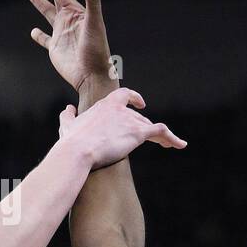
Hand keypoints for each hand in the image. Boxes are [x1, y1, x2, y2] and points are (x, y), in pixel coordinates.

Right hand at [25, 0, 112, 92]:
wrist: (93, 76)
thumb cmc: (96, 50)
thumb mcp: (94, 22)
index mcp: (75, 11)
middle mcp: (68, 20)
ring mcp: (62, 34)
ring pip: (47, 13)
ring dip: (38, 1)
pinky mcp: (56, 49)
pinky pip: (45, 40)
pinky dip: (39, 35)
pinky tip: (33, 32)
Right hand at [58, 87, 185, 168]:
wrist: (78, 151)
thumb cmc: (71, 141)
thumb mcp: (67, 125)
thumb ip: (68, 116)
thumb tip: (68, 109)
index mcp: (104, 105)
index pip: (124, 95)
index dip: (134, 98)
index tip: (140, 104)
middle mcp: (119, 109)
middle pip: (138, 116)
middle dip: (143, 126)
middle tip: (148, 136)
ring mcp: (130, 120)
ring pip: (149, 125)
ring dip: (159, 134)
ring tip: (168, 143)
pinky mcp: (138, 133)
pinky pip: (161, 132)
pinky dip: (172, 138)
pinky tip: (180, 145)